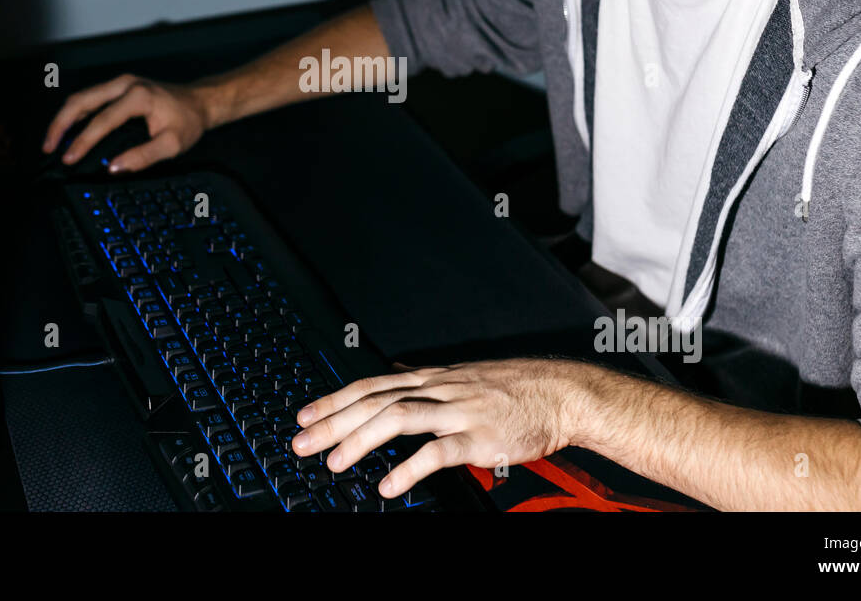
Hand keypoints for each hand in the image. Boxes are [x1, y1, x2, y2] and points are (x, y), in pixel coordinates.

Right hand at [40, 73, 212, 173]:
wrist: (199, 102)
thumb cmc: (188, 121)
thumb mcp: (172, 144)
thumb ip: (143, 156)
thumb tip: (114, 168)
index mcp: (139, 96)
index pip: (101, 120)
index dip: (82, 142)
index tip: (68, 159)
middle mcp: (125, 84)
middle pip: (80, 100)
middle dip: (60, 124)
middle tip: (48, 148)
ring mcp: (120, 83)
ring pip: (81, 97)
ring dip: (63, 118)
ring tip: (51, 142)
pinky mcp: (117, 87)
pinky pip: (89, 98)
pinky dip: (73, 114)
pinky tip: (67, 130)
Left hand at [290, 357, 586, 499]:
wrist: (560, 392)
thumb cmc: (513, 387)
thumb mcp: (460, 375)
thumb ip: (423, 380)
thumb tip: (391, 374)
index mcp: (429, 378)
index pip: (369, 385)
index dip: (333, 400)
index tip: (303, 416)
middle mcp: (437, 389)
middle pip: (374, 401)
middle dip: (332, 422)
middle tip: (301, 443)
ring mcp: (458, 411)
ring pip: (399, 418)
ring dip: (361, 440)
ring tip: (335, 462)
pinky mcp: (479, 436)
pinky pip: (439, 452)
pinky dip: (410, 468)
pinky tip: (390, 485)